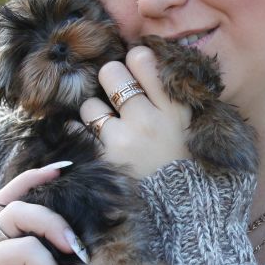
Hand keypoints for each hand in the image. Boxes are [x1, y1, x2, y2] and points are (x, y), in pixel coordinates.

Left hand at [80, 46, 191, 178]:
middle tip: (116, 95)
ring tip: (108, 125)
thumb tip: (139, 57)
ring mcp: (123, 141)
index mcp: (173, 108)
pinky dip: (78, 132)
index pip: (141, 58)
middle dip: (109, 81)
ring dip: (95, 113)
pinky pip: (76, 131)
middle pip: (109, 73)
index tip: (136, 74)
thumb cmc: (182, 159)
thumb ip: (168, 91)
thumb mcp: (188, 122)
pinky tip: (92, 138)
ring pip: (89, 105)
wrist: (181, 207)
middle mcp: (147, 120)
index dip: (134, 61)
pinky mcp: (104, 161)